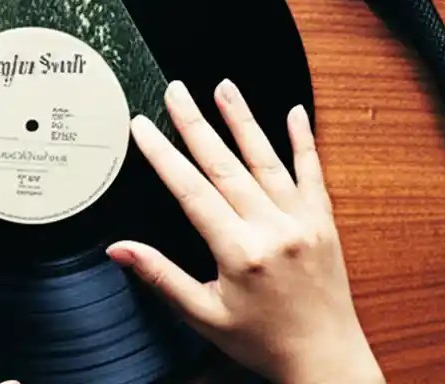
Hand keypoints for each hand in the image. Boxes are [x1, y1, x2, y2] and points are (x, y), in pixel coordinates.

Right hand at [106, 80, 382, 383]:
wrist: (325, 359)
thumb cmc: (264, 342)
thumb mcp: (203, 315)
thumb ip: (161, 276)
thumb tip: (119, 249)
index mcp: (239, 251)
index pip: (191, 190)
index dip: (163, 155)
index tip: (142, 127)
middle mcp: (272, 228)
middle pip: (225, 164)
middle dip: (195, 123)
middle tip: (176, 91)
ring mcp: (301, 221)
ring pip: (267, 160)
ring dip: (243, 120)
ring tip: (223, 88)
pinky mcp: (324, 222)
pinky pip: (312, 174)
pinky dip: (303, 142)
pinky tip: (294, 113)